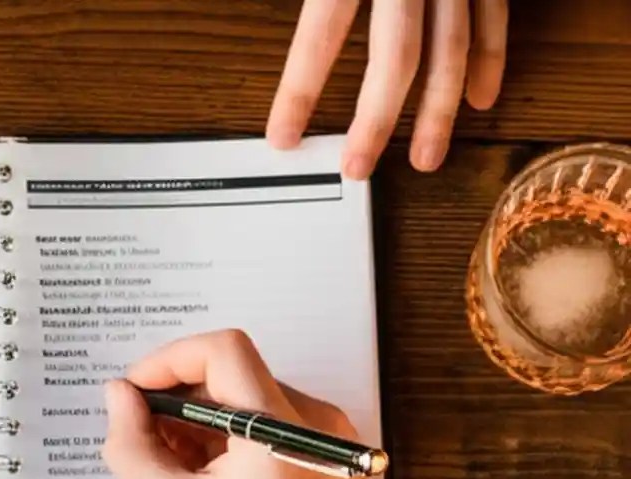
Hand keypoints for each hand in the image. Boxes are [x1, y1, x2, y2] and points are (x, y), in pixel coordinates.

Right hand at [103, 330, 419, 478]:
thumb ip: (134, 446)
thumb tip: (118, 398)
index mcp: (282, 432)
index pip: (221, 351)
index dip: (168, 361)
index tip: (136, 391)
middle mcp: (318, 426)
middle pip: (236, 375)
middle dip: (181, 399)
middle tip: (144, 437)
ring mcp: (332, 444)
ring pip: (253, 401)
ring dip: (205, 422)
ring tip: (175, 471)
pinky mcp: (332, 462)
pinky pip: (274, 427)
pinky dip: (234, 441)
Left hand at [267, 0, 507, 178]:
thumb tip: (278, 29)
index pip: (321, 36)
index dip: (300, 91)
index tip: (283, 138)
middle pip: (395, 57)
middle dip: (376, 120)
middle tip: (357, 168)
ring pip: (451, 48)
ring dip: (438, 111)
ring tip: (425, 158)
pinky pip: (493, 18)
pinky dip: (489, 60)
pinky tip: (477, 101)